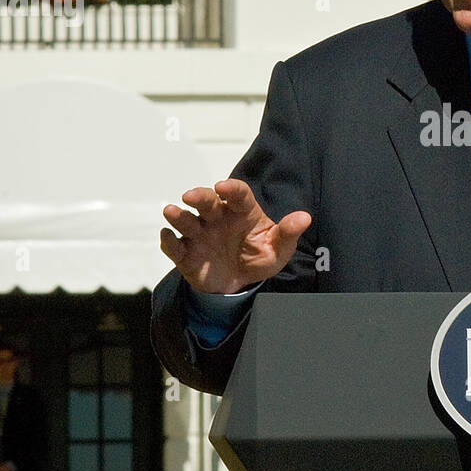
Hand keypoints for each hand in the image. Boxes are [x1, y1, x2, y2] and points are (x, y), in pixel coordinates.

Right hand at [160, 178, 311, 294]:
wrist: (239, 284)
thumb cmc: (259, 257)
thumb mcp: (278, 249)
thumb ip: (288, 233)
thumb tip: (304, 218)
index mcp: (241, 212)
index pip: (237, 194)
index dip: (230, 188)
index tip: (224, 187)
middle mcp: (217, 218)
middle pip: (207, 202)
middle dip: (199, 196)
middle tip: (190, 196)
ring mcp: (199, 234)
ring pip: (186, 220)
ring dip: (178, 216)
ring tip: (171, 211)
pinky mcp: (185, 253)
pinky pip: (173, 245)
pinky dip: (168, 241)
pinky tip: (167, 236)